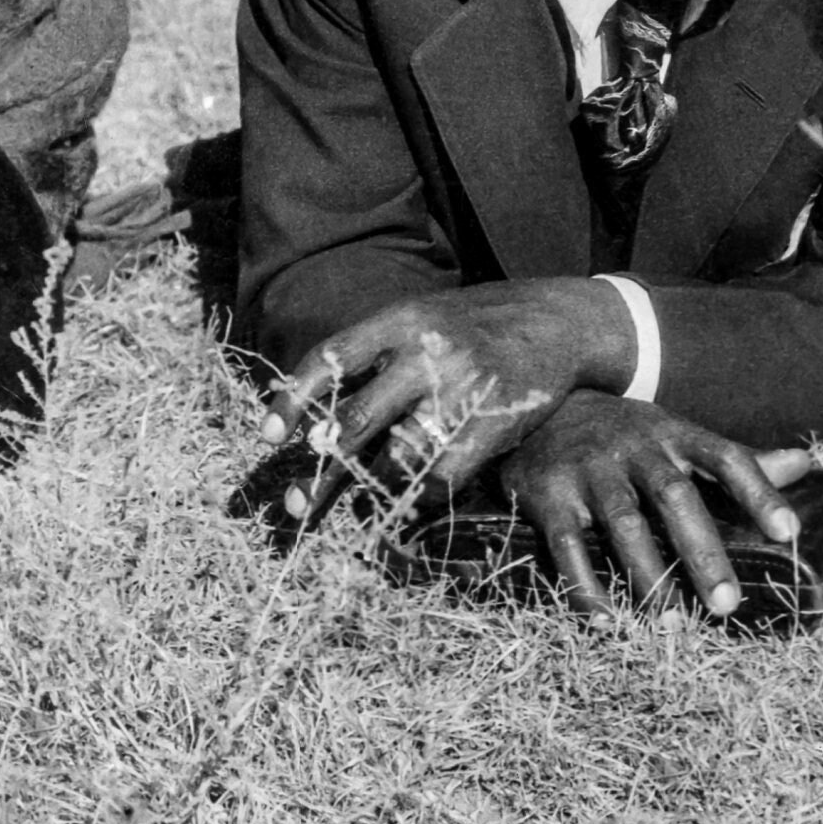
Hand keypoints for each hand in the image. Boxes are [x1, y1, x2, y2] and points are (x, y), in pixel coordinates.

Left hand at [260, 282, 632, 521]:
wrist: (556, 321)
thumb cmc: (474, 327)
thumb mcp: (422, 318)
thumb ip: (374, 355)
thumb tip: (311, 412)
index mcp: (400, 320)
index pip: (331, 357)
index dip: (293, 398)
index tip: (266, 436)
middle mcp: (426, 351)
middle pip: (356, 420)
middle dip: (322, 470)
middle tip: (295, 506)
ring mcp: (462, 389)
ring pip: (397, 457)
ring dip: (372, 487)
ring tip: (361, 502)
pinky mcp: (492, 423)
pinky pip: (441, 476)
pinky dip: (419, 495)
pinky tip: (413, 497)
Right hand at [496, 392, 801, 621]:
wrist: (538, 405)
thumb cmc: (625, 435)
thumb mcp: (676, 435)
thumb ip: (736, 459)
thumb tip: (804, 465)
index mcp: (674, 434)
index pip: (727, 458)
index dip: (759, 493)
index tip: (789, 533)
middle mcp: (635, 448)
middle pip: (675, 497)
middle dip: (702, 552)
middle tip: (726, 604)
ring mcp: (590, 470)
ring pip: (624, 525)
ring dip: (649, 577)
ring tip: (671, 624)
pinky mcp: (549, 495)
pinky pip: (569, 545)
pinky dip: (586, 586)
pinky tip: (607, 621)